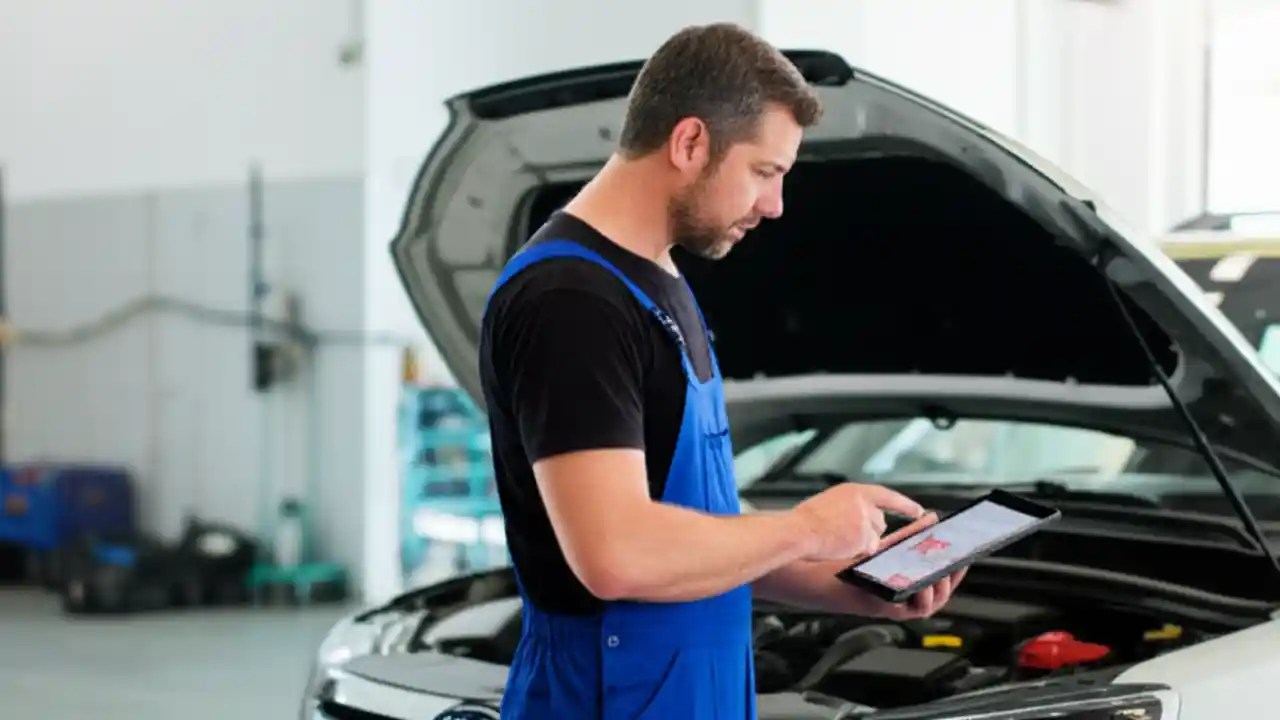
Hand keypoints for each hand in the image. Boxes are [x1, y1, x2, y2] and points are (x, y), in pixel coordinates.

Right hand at [791, 483, 924, 561]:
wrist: (798, 530)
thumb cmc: (804, 521)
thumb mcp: (829, 503)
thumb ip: (850, 507)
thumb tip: (863, 518)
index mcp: (854, 490)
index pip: (887, 496)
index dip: (904, 505)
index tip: (919, 512)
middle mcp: (864, 503)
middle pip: (879, 521)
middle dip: (869, 531)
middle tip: (847, 535)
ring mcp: (866, 521)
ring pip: (873, 538)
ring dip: (861, 543)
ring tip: (836, 540)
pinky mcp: (865, 538)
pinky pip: (866, 550)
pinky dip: (856, 552)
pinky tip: (839, 548)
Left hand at [837, 512, 966, 619]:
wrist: (830, 574)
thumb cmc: (860, 562)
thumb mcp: (892, 546)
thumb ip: (912, 534)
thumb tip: (932, 517)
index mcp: (915, 583)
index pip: (944, 579)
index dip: (957, 570)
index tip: (966, 556)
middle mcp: (910, 597)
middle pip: (941, 593)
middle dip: (951, 580)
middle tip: (954, 566)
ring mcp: (901, 606)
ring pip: (929, 604)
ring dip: (938, 590)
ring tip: (938, 576)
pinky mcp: (888, 610)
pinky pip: (910, 610)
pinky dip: (919, 599)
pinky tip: (921, 586)